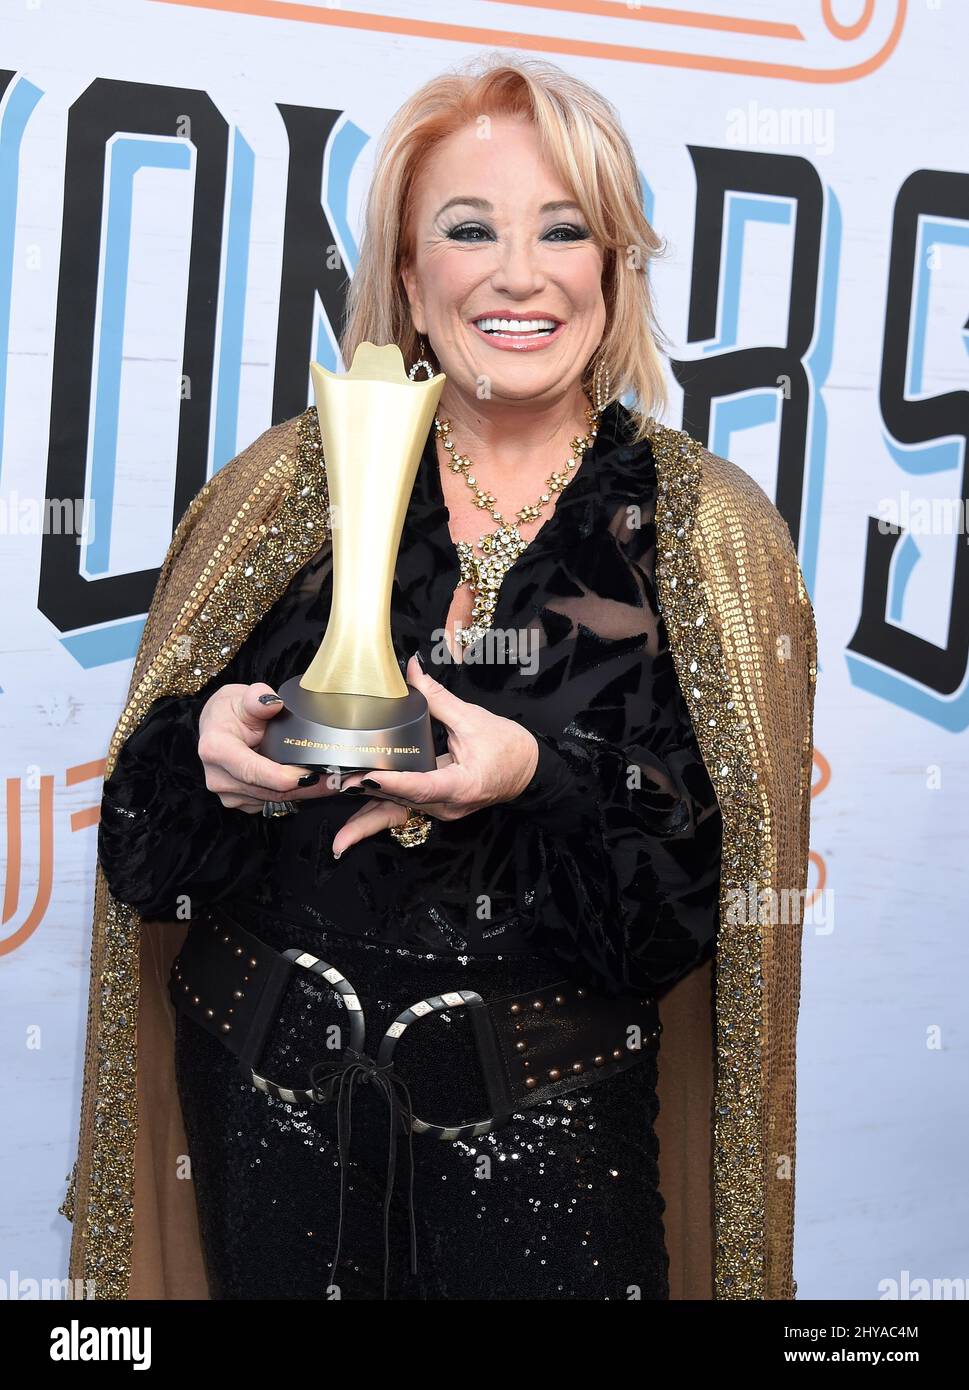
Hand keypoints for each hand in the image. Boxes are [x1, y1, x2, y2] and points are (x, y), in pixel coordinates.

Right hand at [197, 682, 347, 813]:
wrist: (216, 726)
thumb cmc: (230, 710)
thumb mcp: (242, 696)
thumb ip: (257, 699)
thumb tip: (273, 703)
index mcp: (216, 750)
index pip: (253, 771)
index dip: (285, 777)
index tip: (314, 773)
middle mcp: (219, 778)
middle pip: (270, 790)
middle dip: (308, 787)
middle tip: (341, 778)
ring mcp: (228, 794)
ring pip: (275, 799)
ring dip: (307, 793)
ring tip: (336, 780)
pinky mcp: (240, 802)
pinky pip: (273, 802)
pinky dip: (296, 794)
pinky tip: (315, 784)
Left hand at [331, 654, 539, 854]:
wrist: (529, 770)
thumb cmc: (508, 747)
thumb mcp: (473, 719)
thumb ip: (437, 698)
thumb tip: (411, 671)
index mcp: (463, 785)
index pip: (422, 785)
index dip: (393, 783)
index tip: (366, 778)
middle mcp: (449, 805)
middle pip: (401, 805)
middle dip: (365, 806)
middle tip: (331, 794)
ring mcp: (442, 810)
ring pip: (399, 812)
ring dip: (365, 814)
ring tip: (335, 824)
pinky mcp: (435, 806)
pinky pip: (403, 809)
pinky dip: (377, 810)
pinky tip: (349, 827)